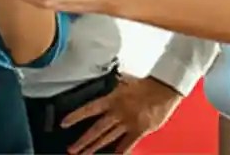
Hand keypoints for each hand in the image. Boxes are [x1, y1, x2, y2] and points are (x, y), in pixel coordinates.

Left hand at [62, 75, 181, 153]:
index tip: (64, 123)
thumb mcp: (125, 81)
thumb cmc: (147, 83)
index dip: (76, 116)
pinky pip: (127, 144)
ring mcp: (129, 123)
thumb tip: (109, 84)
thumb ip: (115, 87)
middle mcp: (118, 112)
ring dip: (95, 147)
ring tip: (84, 154)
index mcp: (113, 98)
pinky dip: (119, 152)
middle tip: (72, 149)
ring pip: (108, 138)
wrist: (166, 87)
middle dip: (83, 141)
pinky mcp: (140, 131)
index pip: (90, 108)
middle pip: (96, 129)